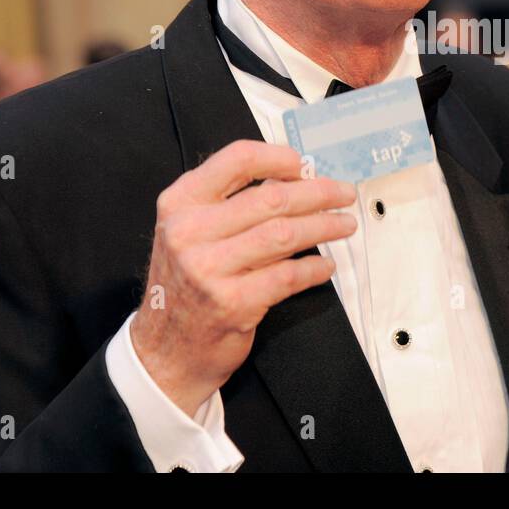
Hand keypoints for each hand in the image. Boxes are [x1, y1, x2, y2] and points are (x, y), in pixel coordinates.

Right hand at [129, 140, 356, 414]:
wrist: (163, 350)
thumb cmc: (184, 285)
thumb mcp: (190, 232)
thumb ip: (230, 202)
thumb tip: (292, 179)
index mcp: (181, 203)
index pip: (236, 160)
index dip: (278, 158)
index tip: (304, 165)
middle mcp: (190, 231)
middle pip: (271, 198)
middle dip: (318, 193)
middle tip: (343, 194)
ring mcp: (209, 268)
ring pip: (284, 234)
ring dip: (324, 226)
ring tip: (344, 224)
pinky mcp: (232, 302)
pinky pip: (288, 275)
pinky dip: (314, 268)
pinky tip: (325, 265)